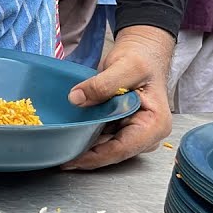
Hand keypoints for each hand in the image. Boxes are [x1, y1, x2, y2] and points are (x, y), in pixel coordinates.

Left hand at [62, 25, 173, 169]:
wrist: (141, 52)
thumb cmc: (141, 59)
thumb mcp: (125, 67)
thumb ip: (102, 84)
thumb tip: (76, 99)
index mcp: (155, 125)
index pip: (121, 149)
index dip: (94, 157)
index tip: (70, 160)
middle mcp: (147, 135)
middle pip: (112, 153)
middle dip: (85, 156)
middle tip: (57, 156)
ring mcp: (133, 133)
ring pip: (104, 148)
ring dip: (82, 148)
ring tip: (57, 148)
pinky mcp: (121, 128)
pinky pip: (101, 138)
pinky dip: (84, 138)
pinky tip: (66, 137)